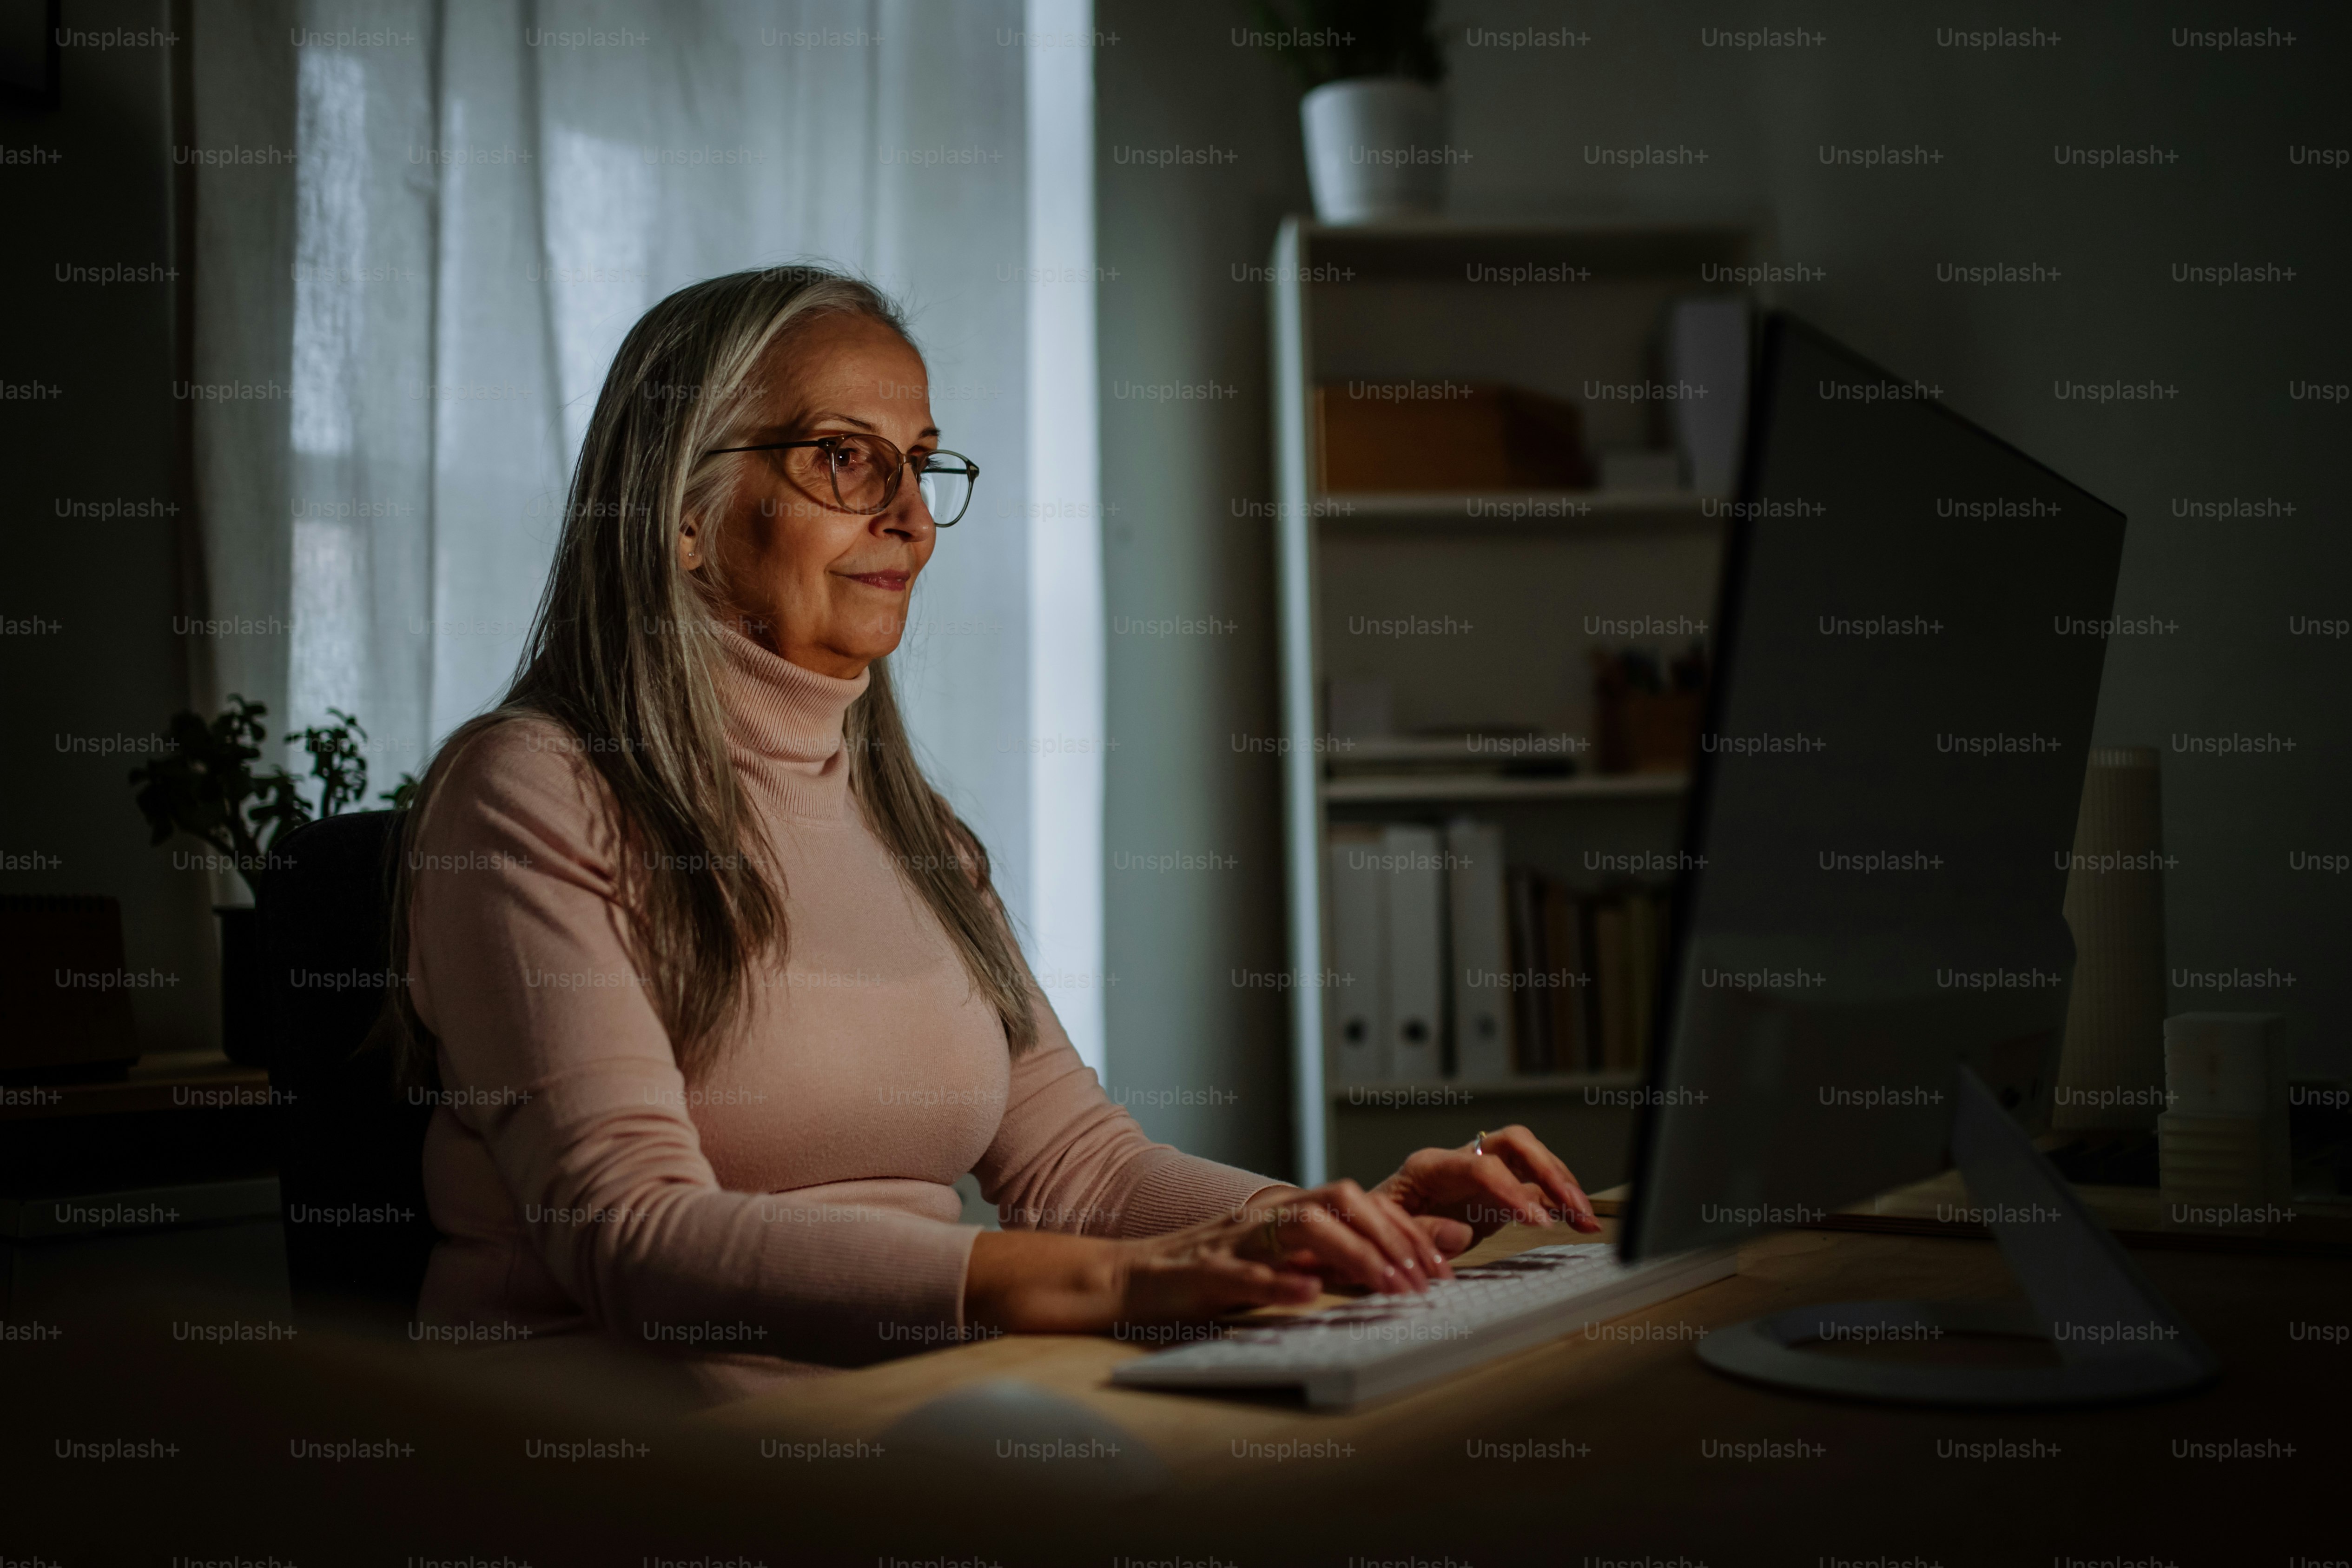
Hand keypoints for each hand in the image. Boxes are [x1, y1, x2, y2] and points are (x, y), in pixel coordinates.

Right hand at [963, 1179, 1452, 1334]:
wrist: (1124, 1280)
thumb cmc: (1207, 1275)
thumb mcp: (1281, 1265)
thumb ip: (1336, 1260)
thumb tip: (1404, 1262)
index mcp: (1285, 1215)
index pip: (1358, 1202)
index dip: (1405, 1226)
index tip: (1446, 1260)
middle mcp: (1264, 1219)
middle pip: (1340, 1202)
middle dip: (1391, 1235)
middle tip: (1431, 1277)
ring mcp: (1232, 1242)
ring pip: (1300, 1229)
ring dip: (1352, 1255)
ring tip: (1389, 1287)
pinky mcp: (1201, 1273)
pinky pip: (1244, 1274)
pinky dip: (1278, 1283)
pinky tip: (1309, 1295)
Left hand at [1372, 1124, 1601, 1246]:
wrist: (1366, 1230)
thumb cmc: (1369, 1228)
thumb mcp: (1379, 1232)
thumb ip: (1419, 1231)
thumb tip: (1461, 1232)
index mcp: (1429, 1167)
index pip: (1480, 1166)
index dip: (1512, 1191)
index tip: (1537, 1221)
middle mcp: (1460, 1161)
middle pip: (1514, 1144)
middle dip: (1549, 1171)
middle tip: (1574, 1206)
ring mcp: (1480, 1174)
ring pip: (1530, 1159)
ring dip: (1562, 1184)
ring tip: (1586, 1217)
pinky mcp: (1494, 1194)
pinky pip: (1534, 1187)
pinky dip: (1558, 1201)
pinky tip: (1578, 1220)